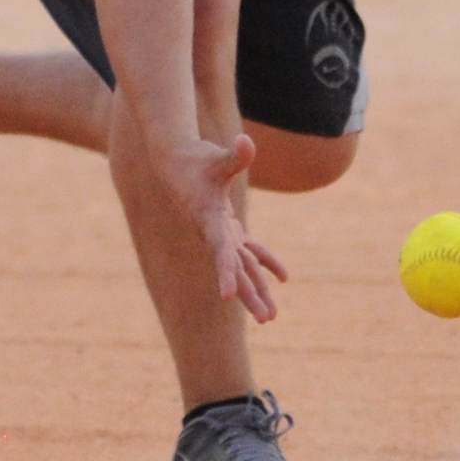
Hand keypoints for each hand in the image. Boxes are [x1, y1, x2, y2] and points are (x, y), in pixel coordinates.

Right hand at [158, 128, 288, 322]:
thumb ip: (235, 155)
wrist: (177, 161)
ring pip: (243, 267)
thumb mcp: (216, 157)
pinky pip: (249, 251)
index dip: (225, 273)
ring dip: (257, 289)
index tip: (227, 297)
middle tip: (267, 318)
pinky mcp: (228, 227)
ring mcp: (222, 233)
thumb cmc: (196, 159)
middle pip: (235, 269)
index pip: (220, 251)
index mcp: (210, 221)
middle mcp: (215, 234)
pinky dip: (265, 262)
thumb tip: (247, 142)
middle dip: (250, 294)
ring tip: (271, 317)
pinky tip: (283, 277)